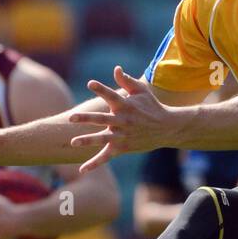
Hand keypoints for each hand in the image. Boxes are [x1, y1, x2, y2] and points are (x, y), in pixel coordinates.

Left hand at [70, 66, 185, 172]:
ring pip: (102, 139)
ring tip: (73, 142)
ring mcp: (122, 136)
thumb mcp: (141, 91)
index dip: (101, 89)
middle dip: (86, 118)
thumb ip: (126, 81)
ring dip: (88, 141)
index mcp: (125, 106)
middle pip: (102, 119)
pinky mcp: (122, 148)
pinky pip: (106, 157)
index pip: (111, 96)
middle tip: (71, 117)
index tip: (90, 83)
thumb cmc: (152, 107)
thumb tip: (116, 68)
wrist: (166, 128)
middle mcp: (122, 121)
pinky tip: (82, 169)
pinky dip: (94, 163)